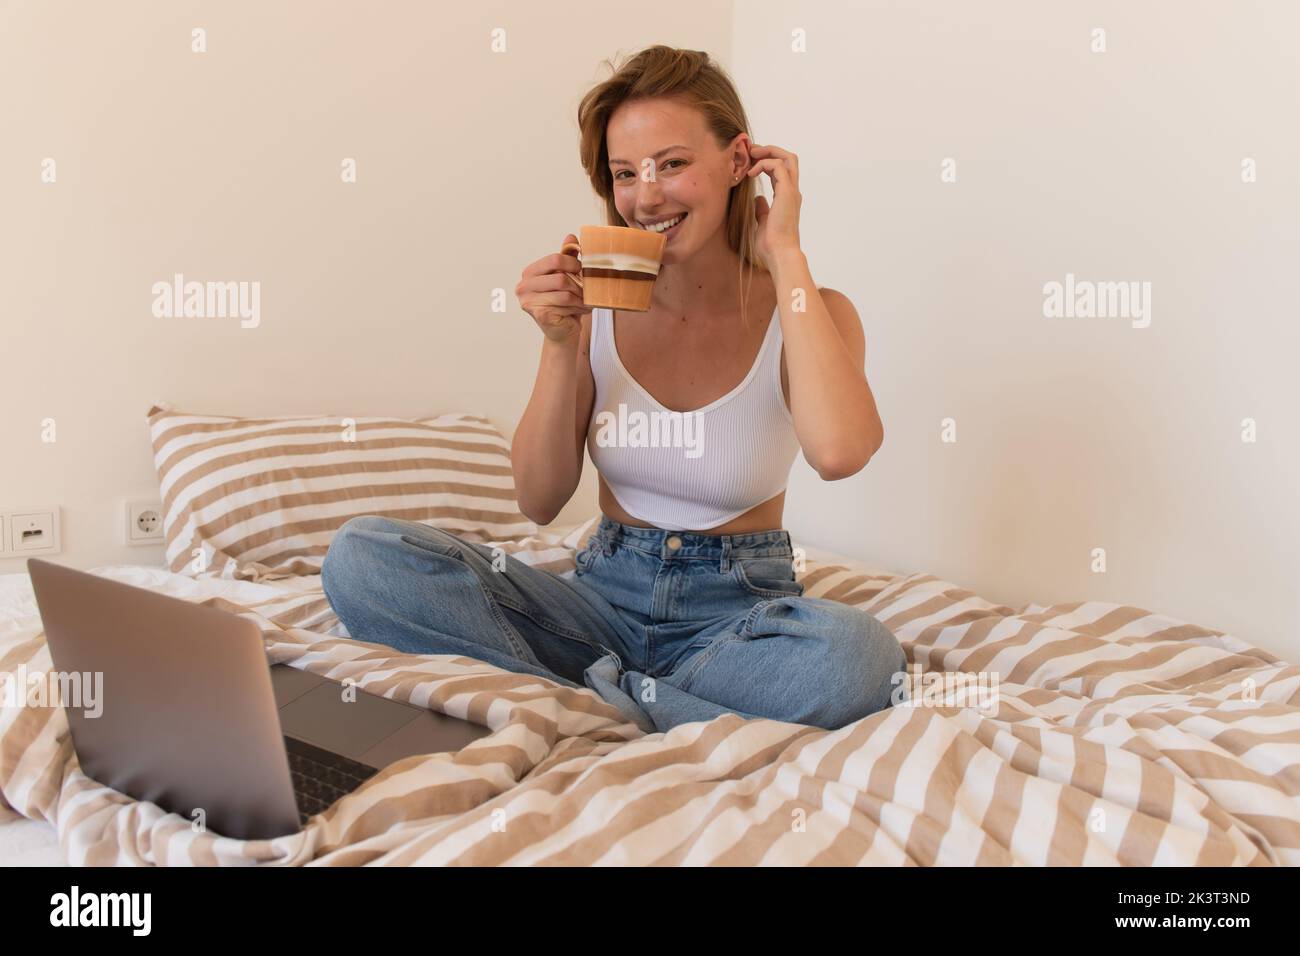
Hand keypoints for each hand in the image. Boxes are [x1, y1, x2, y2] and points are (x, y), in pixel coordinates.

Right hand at [515, 234, 591, 342]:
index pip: (554, 259)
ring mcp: (529, 301)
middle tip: (587, 287)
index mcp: (529, 273)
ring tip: (586, 300)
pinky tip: (581, 309)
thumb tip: (570, 237)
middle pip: (560, 276)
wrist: (562, 330)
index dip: (573, 263)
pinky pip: (566, 303)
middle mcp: (524, 286)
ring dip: (581, 296)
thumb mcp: (565, 277)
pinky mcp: (539, 314)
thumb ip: (566, 258)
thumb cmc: (564, 303)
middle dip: (578, 282)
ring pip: (565, 291)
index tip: (583, 269)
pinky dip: (578, 306)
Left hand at [746, 143, 802, 262]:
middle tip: (752, 152)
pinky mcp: (787, 192)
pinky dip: (764, 164)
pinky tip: (751, 173)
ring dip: (768, 153)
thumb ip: (762, 210)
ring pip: (787, 158)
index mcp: (787, 198)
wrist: (780, 254)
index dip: (767, 161)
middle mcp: (792, 192)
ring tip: (751, 156)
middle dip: (770, 150)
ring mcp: (791, 191)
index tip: (751, 162)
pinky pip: (777, 166)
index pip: (782, 170)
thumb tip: (758, 200)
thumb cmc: (772, 244)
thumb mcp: (763, 223)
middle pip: (789, 158)